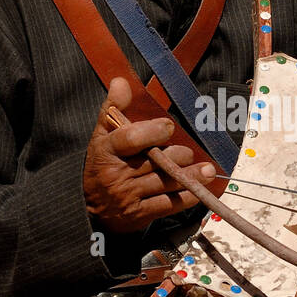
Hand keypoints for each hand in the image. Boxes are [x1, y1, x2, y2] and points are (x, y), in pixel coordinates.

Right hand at [83, 78, 216, 233]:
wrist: (90, 208)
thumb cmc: (102, 165)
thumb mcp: (102, 136)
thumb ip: (113, 108)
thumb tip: (121, 81)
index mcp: (105, 151)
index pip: (129, 139)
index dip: (151, 131)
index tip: (168, 127)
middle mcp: (116, 174)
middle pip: (155, 161)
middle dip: (176, 155)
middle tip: (186, 152)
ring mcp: (128, 196)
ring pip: (166, 182)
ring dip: (190, 175)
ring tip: (207, 170)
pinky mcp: (140, 215)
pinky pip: (169, 204)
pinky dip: (187, 196)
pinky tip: (200, 189)